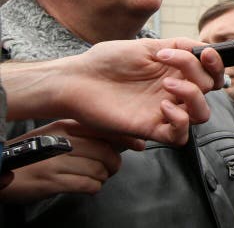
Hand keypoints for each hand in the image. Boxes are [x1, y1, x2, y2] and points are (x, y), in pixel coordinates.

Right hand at [0, 120, 122, 202]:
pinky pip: (88, 185)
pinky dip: (93, 188)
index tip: (139, 145)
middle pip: (106, 152)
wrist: (4, 168)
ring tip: (94, 178)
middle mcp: (65, 140)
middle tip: (111, 169)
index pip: (106, 129)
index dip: (127, 139)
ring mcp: (58, 161)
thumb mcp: (59, 135)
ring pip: (99, 170)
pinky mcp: (53, 181)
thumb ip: (86, 135)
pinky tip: (87, 187)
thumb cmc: (36, 153)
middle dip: (114, 164)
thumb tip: (120, 141)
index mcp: (67, 126)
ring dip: (102, 177)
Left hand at [60, 38, 224, 144]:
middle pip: (209, 88)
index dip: (216, 64)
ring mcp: (164, 110)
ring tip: (167, 85)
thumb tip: (202, 47)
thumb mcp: (147, 46)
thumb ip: (179, 45)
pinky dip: (179, 121)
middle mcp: (174, 91)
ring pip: (201, 115)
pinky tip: (163, 106)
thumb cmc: (107, 61)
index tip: (204, 53)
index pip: (211, 73)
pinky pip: (180, 135)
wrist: (78, 79)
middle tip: (167, 61)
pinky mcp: (151, 128)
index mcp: (176, 71)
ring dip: (193, 96)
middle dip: (195, 71)